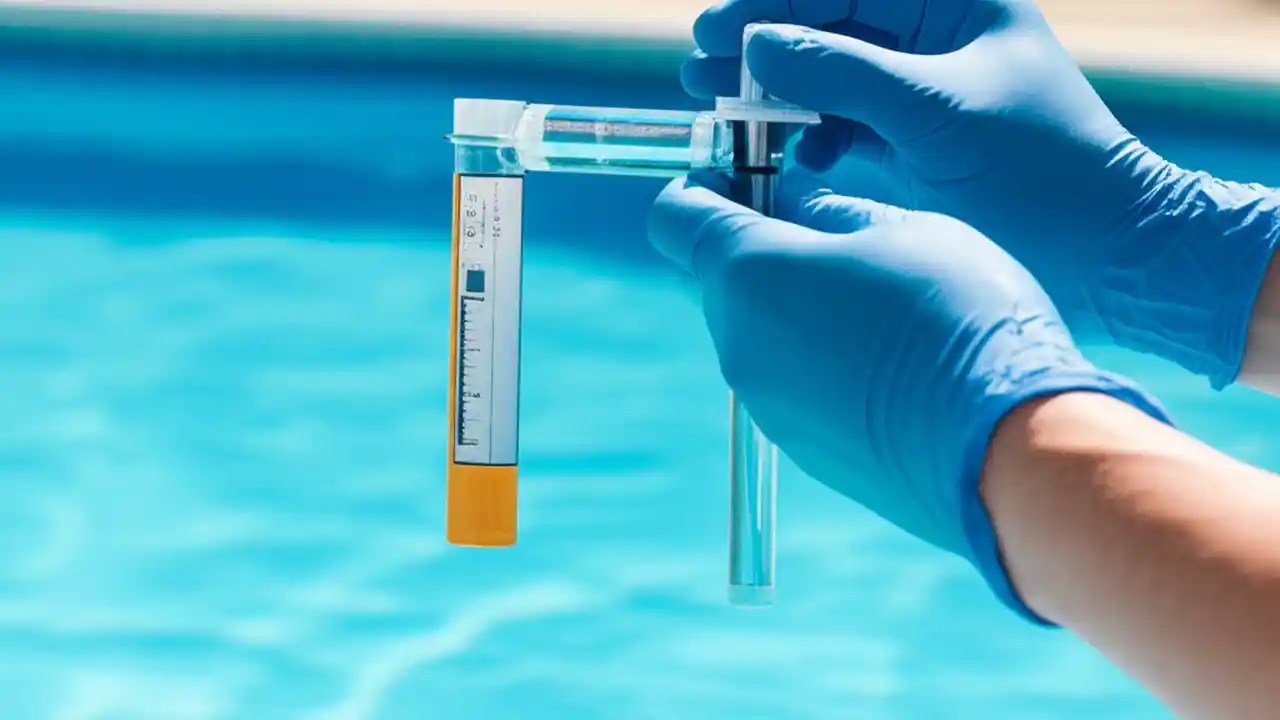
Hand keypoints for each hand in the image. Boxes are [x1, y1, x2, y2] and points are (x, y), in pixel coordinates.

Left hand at [648, 172, 1168, 619]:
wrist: (1005, 451)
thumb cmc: (961, 319)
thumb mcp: (906, 229)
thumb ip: (835, 213)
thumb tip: (804, 213)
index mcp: (750, 272)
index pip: (675, 216)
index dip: (702, 186)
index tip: (743, 177)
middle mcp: (739, 342)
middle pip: (719, 276)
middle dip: (760, 244)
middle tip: (831, 231)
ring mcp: (765, 402)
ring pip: (756, 331)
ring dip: (793, 306)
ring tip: (874, 299)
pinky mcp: (798, 446)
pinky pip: (789, 382)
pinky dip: (817, 359)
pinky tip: (885, 358)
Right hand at [684, 0, 1279, 387]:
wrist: (1104, 248)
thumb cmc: (1040, 169)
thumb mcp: (935, 112)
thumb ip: (842, 72)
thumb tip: (757, 46)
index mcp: (953, 4)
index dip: (771, 6)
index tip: (710, 33)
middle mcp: (934, 39)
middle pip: (827, 25)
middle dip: (761, 45)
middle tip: (698, 69)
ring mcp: (922, 93)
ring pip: (830, 76)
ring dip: (776, 94)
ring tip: (722, 111)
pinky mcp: (915, 143)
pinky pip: (846, 124)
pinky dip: (812, 136)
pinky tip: (790, 155)